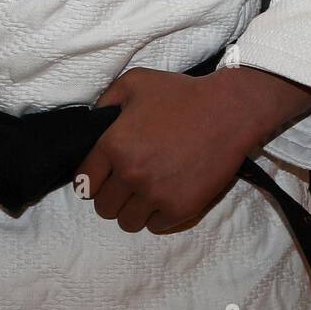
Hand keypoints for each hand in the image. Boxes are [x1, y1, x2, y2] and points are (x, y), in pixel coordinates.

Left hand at [74, 63, 310, 234]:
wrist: (227, 111)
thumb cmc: (180, 94)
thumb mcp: (134, 82)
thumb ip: (105, 101)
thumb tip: (93, 122)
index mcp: (114, 145)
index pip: (84, 182)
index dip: (91, 179)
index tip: (100, 177)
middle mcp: (131, 174)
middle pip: (103, 208)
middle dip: (111, 196)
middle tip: (125, 183)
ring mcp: (156, 195)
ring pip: (127, 222)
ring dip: (132, 209)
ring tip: (144, 192)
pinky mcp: (180, 209)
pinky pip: (155, 227)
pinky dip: (157, 215)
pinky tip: (165, 195)